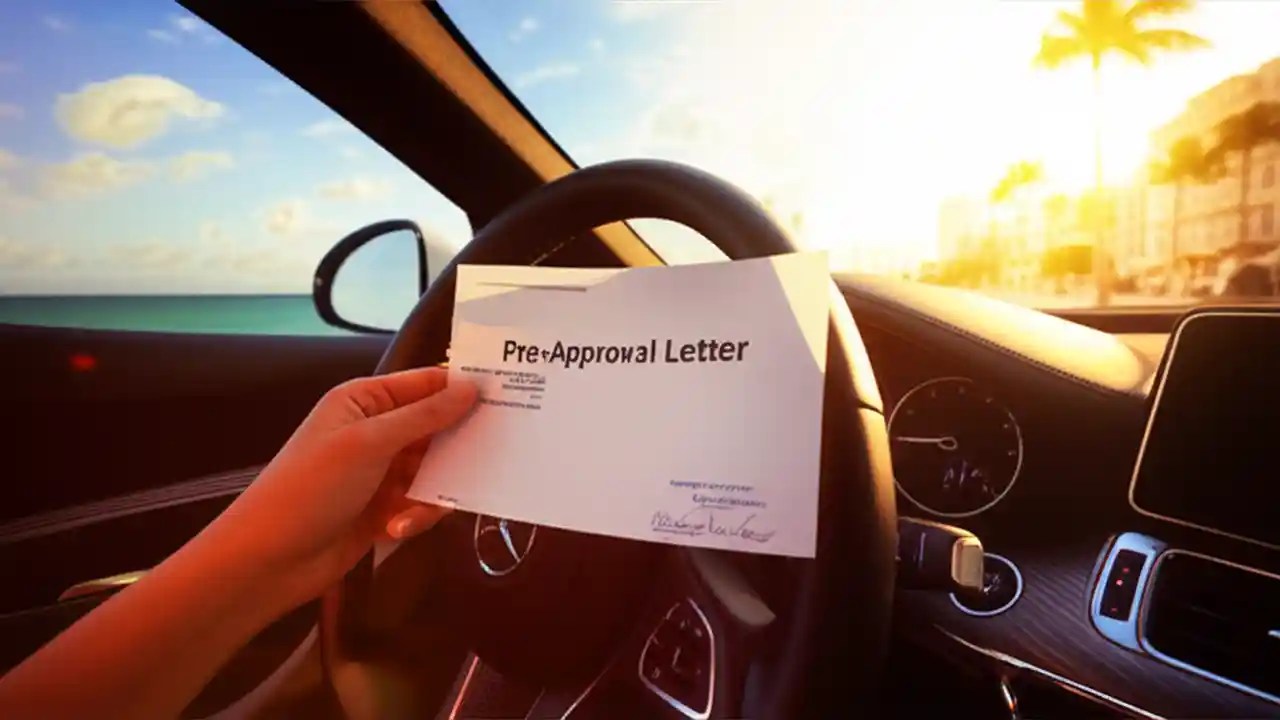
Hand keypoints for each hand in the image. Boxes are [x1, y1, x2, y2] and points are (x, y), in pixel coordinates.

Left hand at [204, 367, 477, 606]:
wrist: (269, 559)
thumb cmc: (310, 488)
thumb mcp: (369, 443)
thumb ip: (424, 416)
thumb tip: (470, 388)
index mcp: (364, 401)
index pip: (426, 383)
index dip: (463, 387)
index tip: (507, 395)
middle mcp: (376, 431)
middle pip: (438, 428)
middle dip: (457, 446)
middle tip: (489, 456)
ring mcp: (382, 472)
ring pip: (437, 470)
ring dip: (433, 491)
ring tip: (413, 508)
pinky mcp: (386, 508)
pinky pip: (424, 502)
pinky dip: (417, 515)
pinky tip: (396, 528)